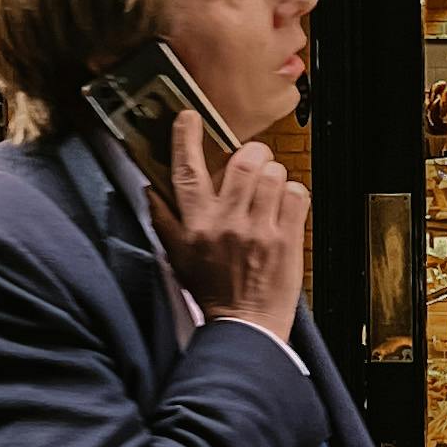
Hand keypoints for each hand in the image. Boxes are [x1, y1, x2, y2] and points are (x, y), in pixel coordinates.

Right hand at [152, 112, 308, 339]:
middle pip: (242, 161)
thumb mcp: (177, 257)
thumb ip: (164, 220)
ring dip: (274, 175)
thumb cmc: (211, 293)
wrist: (245, 328)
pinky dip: (294, 194)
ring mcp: (260, 230)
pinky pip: (297, 194)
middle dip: (252, 154)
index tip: (189, 118)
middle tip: (252, 162)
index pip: (188, 172)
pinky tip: (285, 207)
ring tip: (269, 191)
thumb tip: (149, 189)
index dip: (186, 139)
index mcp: (196, 225)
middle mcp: (227, 222)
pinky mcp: (287, 238)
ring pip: (273, 174)